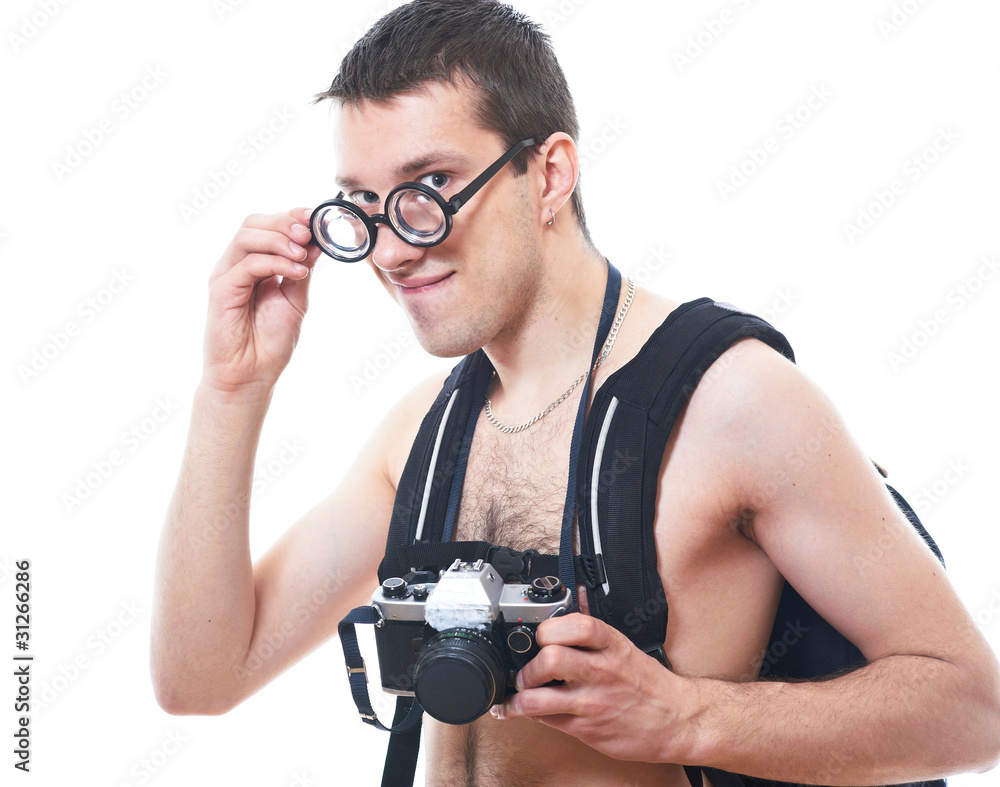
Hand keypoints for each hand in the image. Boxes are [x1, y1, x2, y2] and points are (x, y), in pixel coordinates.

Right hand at [203, 208, 322, 392]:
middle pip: (253, 223)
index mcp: (254, 264)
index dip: (291, 216)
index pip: (267, 226)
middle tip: (310, 232)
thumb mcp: (295, 299)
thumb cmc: (270, 342)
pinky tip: (296, 272)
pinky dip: (275, 263)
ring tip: (303, 254)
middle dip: (285, 222)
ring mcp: (226, 276)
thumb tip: (317, 242)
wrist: (252, 376)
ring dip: (280, 239)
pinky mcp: (221, 291)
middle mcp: (237, 265)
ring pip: (247, 237)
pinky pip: (247, 265)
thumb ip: (301, 270)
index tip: (316, 218)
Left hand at [493, 613, 689, 763]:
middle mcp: (601, 672)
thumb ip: (594, 628)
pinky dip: (531, 716)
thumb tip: (575, 595)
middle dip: (529, 666)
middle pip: (550, 660)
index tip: (541, 636)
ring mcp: (592, 703)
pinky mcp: (587, 730)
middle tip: (528, 671)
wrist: (676, 720)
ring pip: (539, 699)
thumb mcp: (625, 646)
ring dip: (521, 697)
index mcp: (611, 646)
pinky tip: (529, 710)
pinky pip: (547, 722)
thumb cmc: (649, 683)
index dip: (550, 628)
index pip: (576, 626)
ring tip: (522, 695)